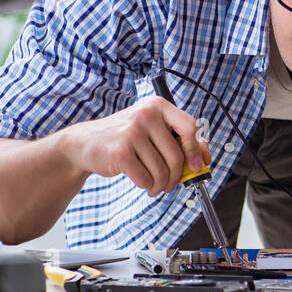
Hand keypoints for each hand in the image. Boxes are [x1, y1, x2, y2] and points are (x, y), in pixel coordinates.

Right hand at [59, 97, 211, 196]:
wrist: (86, 143)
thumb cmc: (125, 138)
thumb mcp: (152, 130)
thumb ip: (178, 139)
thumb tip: (205, 158)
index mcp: (158, 106)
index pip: (190, 127)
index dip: (196, 150)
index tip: (198, 166)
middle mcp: (146, 115)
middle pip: (176, 156)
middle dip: (176, 177)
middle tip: (170, 184)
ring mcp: (132, 132)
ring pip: (162, 171)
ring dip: (161, 185)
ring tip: (154, 185)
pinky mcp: (120, 152)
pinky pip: (145, 179)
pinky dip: (146, 186)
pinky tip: (142, 182)